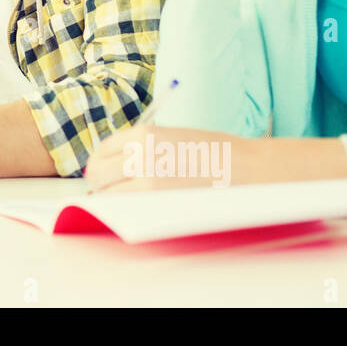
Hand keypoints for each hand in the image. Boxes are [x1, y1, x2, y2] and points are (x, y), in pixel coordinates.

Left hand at [84, 125, 346, 191]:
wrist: (249, 169)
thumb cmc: (215, 154)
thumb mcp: (173, 137)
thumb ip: (143, 148)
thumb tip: (116, 166)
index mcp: (144, 134)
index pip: (103, 149)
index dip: (100, 163)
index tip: (103, 172)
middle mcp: (139, 153)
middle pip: (98, 173)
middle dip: (100, 184)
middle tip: (107, 193)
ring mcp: (146, 179)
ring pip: (107, 194)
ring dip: (110, 200)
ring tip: (125, 203)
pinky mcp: (156, 201)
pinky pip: (125, 209)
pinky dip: (124, 211)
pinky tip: (137, 211)